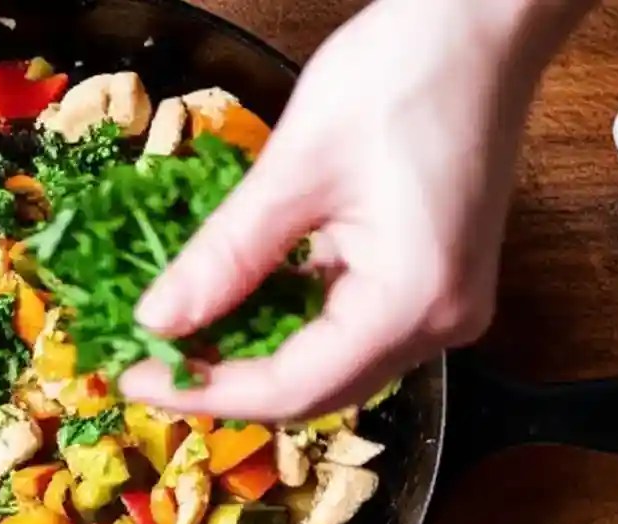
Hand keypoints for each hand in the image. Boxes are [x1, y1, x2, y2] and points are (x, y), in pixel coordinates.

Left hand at [121, 0, 589, 420]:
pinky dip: (290, 325)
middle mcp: (440, 323)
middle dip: (228, 383)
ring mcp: (443, 305)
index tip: (135, 378)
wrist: (481, 25)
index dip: (207, 392)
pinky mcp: (433, 281)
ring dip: (256, 357)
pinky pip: (351, 328)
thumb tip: (157, 320)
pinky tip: (237, 306)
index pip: (294, 387)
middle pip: (317, 390)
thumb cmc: (402, 74)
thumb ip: (225, 255)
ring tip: (181, 341)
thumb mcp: (295, 168)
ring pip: (332, 365)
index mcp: (412, 303)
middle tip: (148, 365)